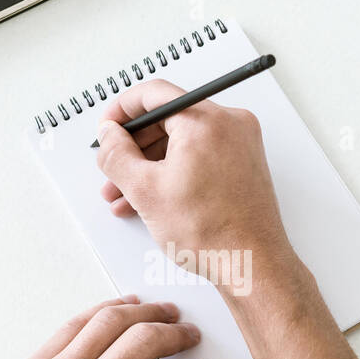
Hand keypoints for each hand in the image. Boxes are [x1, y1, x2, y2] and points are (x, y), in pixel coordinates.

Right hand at [94, 81, 293, 270]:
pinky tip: (151, 198)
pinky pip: (200, 157)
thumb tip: (108, 135)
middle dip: (134, 146)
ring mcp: (240, 144)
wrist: (251, 264)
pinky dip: (174, 171)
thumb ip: (117, 155)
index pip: (154, 94)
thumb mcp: (145, 190)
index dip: (122, 110)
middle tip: (113, 166)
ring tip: (125, 193)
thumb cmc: (211, 233)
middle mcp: (229, 125)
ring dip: (150, 164)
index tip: (108, 127)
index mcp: (206, 121)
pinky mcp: (243, 165)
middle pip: (168, 118)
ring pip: (182, 142)